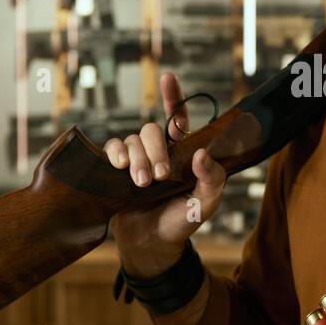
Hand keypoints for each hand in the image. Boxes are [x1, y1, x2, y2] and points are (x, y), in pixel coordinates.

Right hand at [104, 71, 226, 279]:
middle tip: (160, 176)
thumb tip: (203, 154)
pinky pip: (112, 148)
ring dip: (137, 159)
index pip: (178, 119)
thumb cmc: (182, 223)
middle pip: (152, 130)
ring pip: (132, 140)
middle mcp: (159, 152)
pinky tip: (119, 166)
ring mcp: (137, 160)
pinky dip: (115, 153)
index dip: (173, 97)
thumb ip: (213, 179)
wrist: (151, 246)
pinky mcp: (117, 170)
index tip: (167, 77)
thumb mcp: (206, 203)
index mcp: (183, 154)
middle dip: (155, 150)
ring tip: (141, 184)